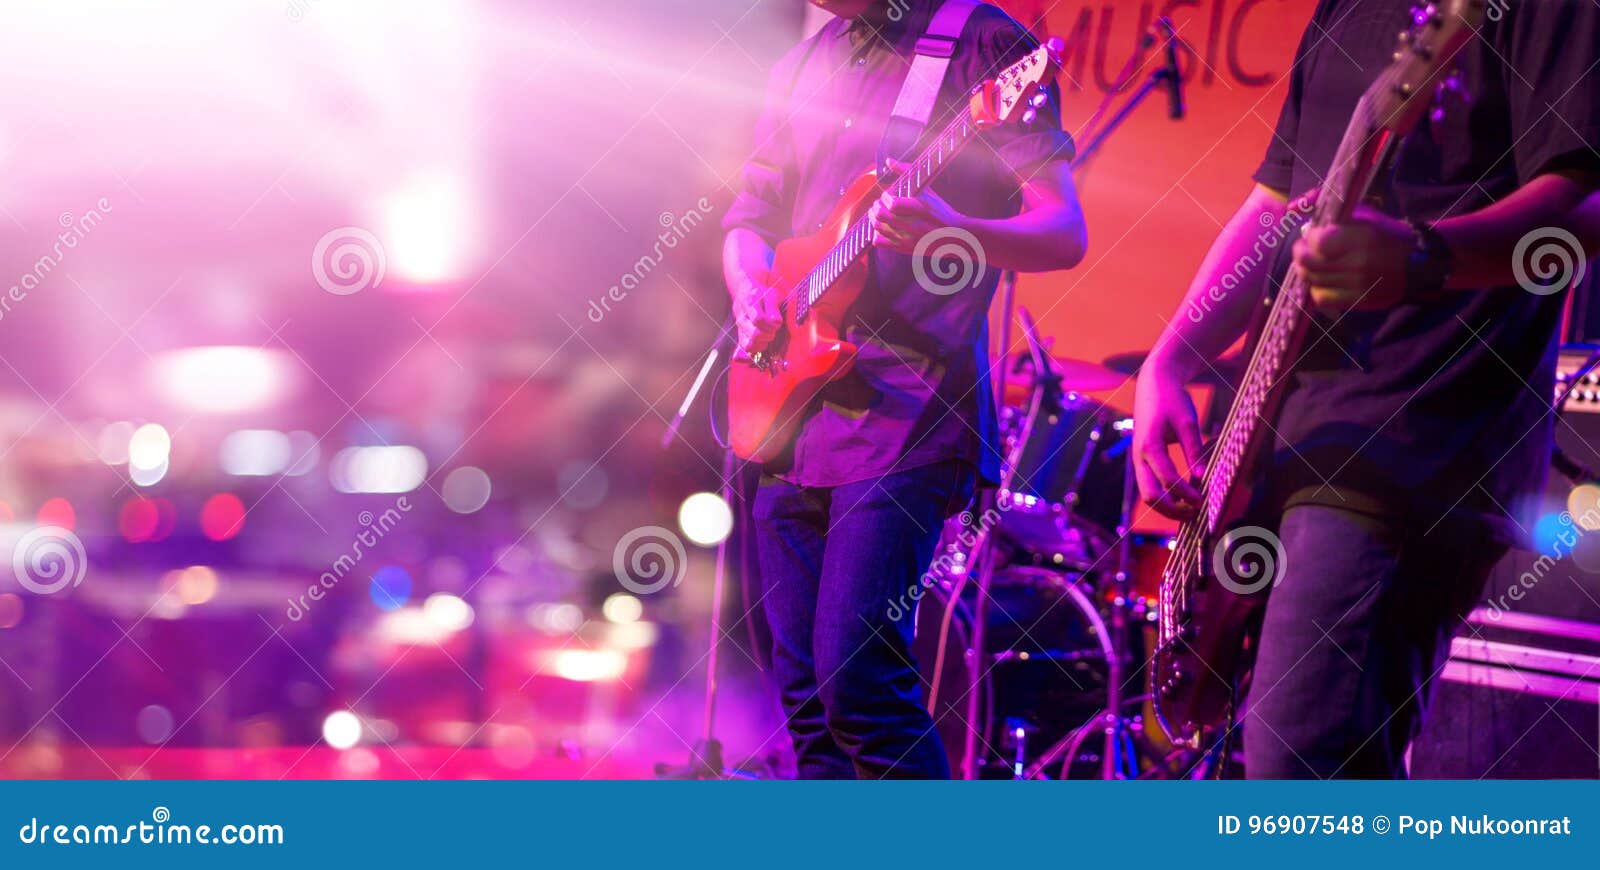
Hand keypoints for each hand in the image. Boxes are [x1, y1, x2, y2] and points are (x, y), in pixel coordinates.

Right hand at [731, 268, 780, 358]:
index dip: (770, 325)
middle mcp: (741, 315)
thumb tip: (776, 322)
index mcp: (749, 302)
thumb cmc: (761, 292)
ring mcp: (739, 326)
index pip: (758, 319)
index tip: (777, 324)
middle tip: (774, 331)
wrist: (744, 289)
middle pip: (754, 334)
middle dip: (768, 335)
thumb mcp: (771, 294)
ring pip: (748, 344)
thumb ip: (773, 308)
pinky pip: (745, 348)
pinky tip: (763, 343)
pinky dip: (756, 349)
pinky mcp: (739, 334)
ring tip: (769, 336)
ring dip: (762, 343)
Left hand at [869, 160, 966, 253]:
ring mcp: (908, 238)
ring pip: (878, 228)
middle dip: (876, 206)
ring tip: (878, 212)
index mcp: (920, 208)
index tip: (888, 195)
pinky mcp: (904, 248)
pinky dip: (876, 233)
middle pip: (881, 216)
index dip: (885, 197)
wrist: (953, 236)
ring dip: (873, 218)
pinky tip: (882, 227)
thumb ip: (907, 172)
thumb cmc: (940, 211)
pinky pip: (880, 242)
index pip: (892, 203)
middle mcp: (913, 225)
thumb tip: (888, 161)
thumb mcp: (928, 190)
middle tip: (879, 203)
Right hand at [1132, 361, 1204, 520]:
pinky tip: (1183, 498)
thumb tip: (1202, 477)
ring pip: (1147, 494)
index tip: (1203, 501)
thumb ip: (1194, 449)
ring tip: (1190, 510)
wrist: (1153, 384)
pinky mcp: (1142, 461)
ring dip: (1167, 507)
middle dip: (1172, 510)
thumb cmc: (1171, 400)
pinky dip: (1165, 496)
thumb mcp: (1187, 421)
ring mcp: (1138, 460)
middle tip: (1195, 514)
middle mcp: (1138, 457)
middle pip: (1150, 496)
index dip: (1186, 494)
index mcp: (1149, 445)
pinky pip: (1149, 485)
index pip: (1167, 480)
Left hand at [1292, 204, 1414, 312]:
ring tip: (1310, 264)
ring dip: (1305, 271)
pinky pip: (1323, 298)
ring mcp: (1357, 285)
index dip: (1309, 238)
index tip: (1311, 235)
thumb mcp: (1364, 217)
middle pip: (1311, 264)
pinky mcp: (1357, 301)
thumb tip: (1295, 207)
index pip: (1319, 243)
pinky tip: (1320, 281)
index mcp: (1362, 237)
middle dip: (1300, 255)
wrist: (1415, 267)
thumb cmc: (1384, 238)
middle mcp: (1358, 263)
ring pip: (1313, 281)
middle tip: (1302, 250)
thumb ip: (1332, 213)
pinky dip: (1316, 289)